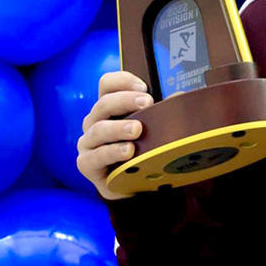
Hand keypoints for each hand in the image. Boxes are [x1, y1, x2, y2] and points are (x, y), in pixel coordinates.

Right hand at [76, 71, 153, 200]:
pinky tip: (128, 151)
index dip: (122, 80)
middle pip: (103, 103)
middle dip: (125, 101)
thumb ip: (162, 112)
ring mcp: (88, 142)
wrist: (131, 185)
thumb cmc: (140, 149)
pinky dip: (112, 152)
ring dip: (119, 127)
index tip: (144, 87)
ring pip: (98, 129)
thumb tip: (178, 97)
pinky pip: (96, 155)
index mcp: (109, 107)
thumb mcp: (152, 128)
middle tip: (147, 102)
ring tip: (137, 130)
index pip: (107, 84)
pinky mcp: (86, 163)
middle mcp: (94, 121)